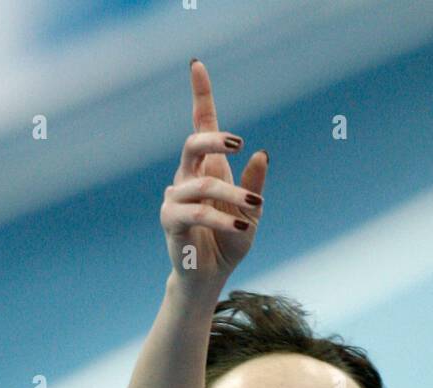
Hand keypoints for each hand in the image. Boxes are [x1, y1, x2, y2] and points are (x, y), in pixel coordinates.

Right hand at [161, 59, 267, 284]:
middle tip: (239, 141)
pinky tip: (242, 225)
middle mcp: (188, 177)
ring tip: (254, 211)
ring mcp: (177, 197)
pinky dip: (221, 218)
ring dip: (233, 196)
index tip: (198, 64)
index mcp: (208, 169)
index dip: (200, 95)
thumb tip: (261, 153)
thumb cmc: (228, 242)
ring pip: (203, 184)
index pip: (201, 125)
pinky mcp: (171, 221)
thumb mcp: (252, 213)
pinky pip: (196, 213)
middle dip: (214, 138)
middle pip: (193, 143)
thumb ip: (254, 186)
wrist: (209, 277)